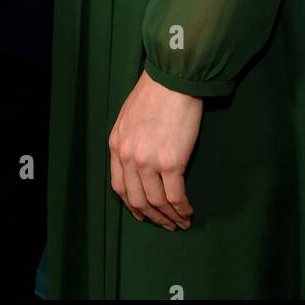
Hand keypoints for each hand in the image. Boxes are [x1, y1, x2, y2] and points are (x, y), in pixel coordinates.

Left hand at [108, 69, 201, 229]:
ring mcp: (148, 162)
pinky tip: (188, 212)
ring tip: (179, 223)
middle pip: (137, 199)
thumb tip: (139, 161)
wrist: (173, 79)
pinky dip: (182, 209)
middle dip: (152, 216)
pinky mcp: (171, 163)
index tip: (142, 213)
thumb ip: (129, 139)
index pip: (119, 186)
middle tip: (164, 224)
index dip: (131, 204)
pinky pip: (175, 196)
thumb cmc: (155, 92)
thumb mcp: (129, 116)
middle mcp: (128, 156)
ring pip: (156, 202)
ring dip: (169, 217)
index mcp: (116, 144)